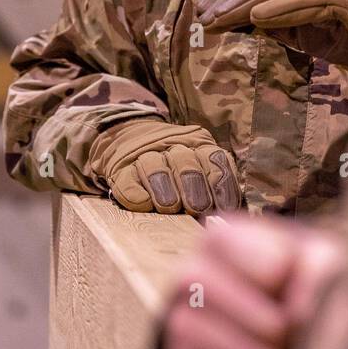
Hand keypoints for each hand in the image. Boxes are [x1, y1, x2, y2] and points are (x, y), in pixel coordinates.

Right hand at [87, 119, 241, 213]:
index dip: (220, 184)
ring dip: (165, 190)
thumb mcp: (201, 162)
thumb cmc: (175, 165)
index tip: (222, 207)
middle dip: (194, 189)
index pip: (214, 159)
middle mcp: (172, 146)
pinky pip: (128, 182)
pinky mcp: (120, 169)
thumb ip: (214, 182)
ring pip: (156, 168)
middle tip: (197, 208)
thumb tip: (228, 213)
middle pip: (185, 163)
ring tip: (170, 207)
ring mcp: (144, 156)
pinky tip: (143, 205)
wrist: (129, 136)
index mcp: (198, 144)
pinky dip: (136, 194)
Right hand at [161, 218, 347, 348]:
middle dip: (259, 319)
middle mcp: (192, 274)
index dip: (266, 266)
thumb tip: (299, 312)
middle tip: (289, 334)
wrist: (288, 336)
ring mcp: (180, 320)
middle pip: (204, 283)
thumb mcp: (323, 263)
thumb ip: (321, 269)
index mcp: (223, 239)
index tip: (291, 282)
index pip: (224, 239)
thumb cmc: (304, 284)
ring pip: (200, 335)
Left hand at [197, 0, 347, 79]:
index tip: (203, 8)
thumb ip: (266, 19)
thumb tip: (228, 20)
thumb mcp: (293, 26)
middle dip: (229, 2)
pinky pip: (302, 4)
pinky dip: (278, 11)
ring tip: (221, 18)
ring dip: (245, 7)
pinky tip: (257, 18)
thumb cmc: (333, 33)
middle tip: (204, 17)